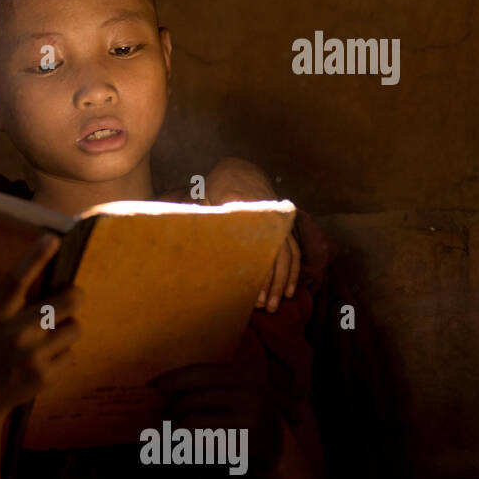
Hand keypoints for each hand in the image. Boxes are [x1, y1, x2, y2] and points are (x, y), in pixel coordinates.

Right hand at [0, 234, 82, 436]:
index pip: (16, 280)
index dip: (35, 258)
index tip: (52, 238)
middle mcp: (16, 334)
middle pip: (66, 301)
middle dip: (71, 294)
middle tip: (66, 295)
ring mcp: (34, 357)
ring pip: (76, 327)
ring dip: (69, 324)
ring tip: (56, 326)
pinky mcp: (46, 376)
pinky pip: (71, 354)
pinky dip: (63, 351)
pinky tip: (47, 353)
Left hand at [153, 352, 283, 474]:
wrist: (277, 449)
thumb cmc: (244, 416)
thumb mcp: (234, 392)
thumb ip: (206, 386)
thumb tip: (160, 386)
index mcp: (245, 376)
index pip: (198, 372)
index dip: (172, 378)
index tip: (153, 386)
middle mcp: (250, 395)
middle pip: (190, 399)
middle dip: (171, 410)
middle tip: (164, 418)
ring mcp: (249, 421)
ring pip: (191, 422)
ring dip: (175, 429)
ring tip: (173, 433)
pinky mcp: (243, 445)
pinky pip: (200, 443)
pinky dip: (185, 445)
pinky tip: (184, 447)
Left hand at [202, 160, 301, 312]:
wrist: (239, 172)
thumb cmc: (215, 189)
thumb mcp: (204, 199)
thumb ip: (197, 215)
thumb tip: (184, 227)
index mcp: (244, 208)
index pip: (254, 246)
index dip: (256, 272)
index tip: (252, 293)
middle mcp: (266, 217)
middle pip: (274, 255)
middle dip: (270, 283)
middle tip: (263, 307)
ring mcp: (278, 223)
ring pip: (287, 256)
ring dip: (282, 282)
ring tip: (274, 305)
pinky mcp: (283, 228)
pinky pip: (294, 252)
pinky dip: (293, 271)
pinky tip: (288, 290)